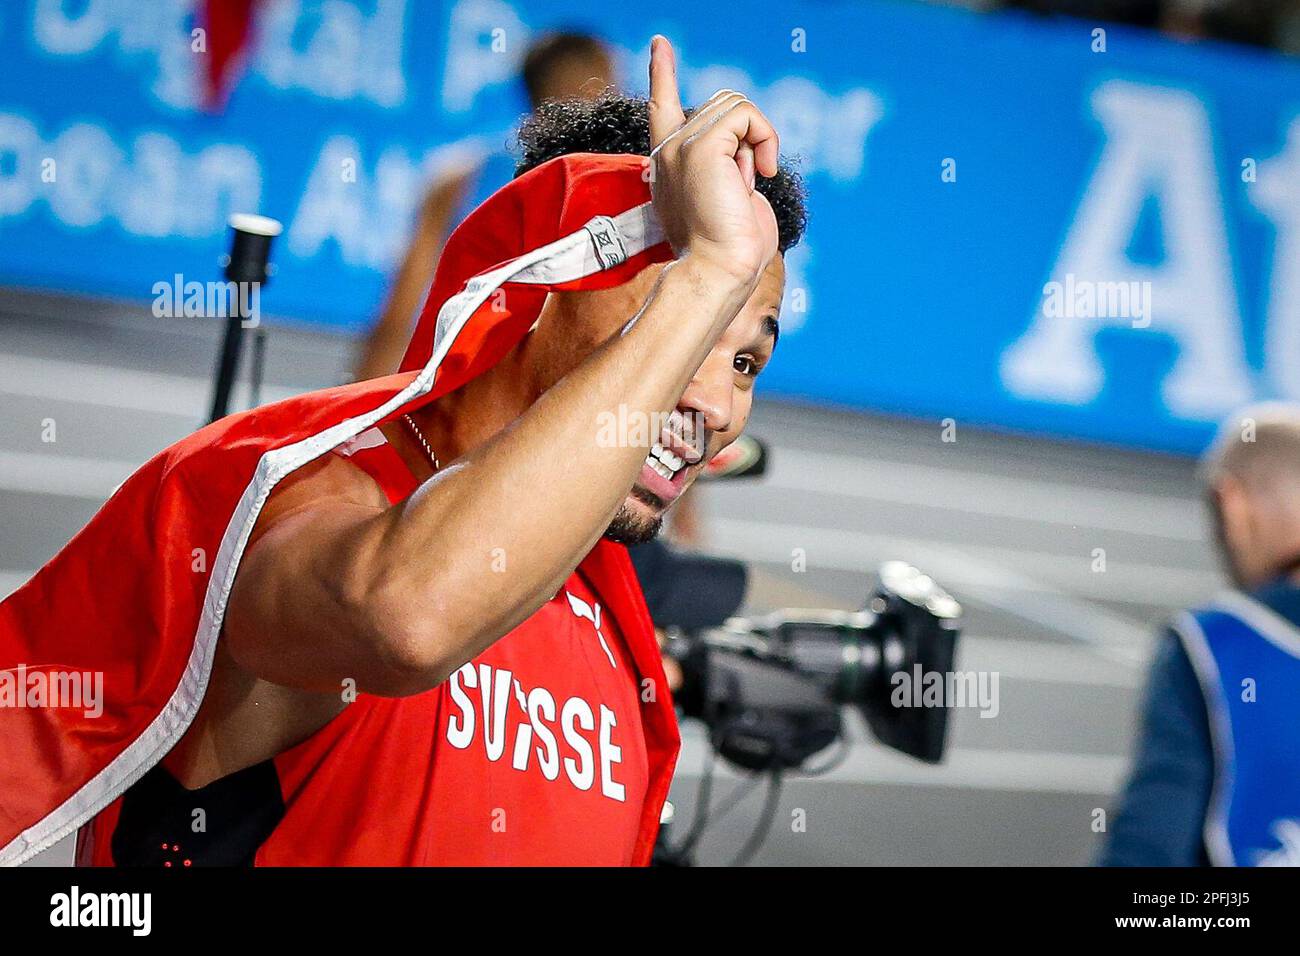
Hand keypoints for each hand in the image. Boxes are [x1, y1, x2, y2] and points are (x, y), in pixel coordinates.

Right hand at [647, 36, 779, 285]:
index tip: (661, 44)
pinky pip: (746, 115)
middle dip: (748, 135)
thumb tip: (746, 150)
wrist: (718, 271)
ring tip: (750, 180)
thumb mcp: (727, 199)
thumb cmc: (730, 250)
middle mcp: (669, 151)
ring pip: (734, 104)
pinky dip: (764, 137)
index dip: (663, 73)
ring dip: (757, 139)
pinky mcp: (700, 146)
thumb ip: (727, 168)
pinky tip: (760, 172)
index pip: (662, 106)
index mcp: (671, 165)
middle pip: (721, 103)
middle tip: (748, 181)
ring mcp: (680, 146)